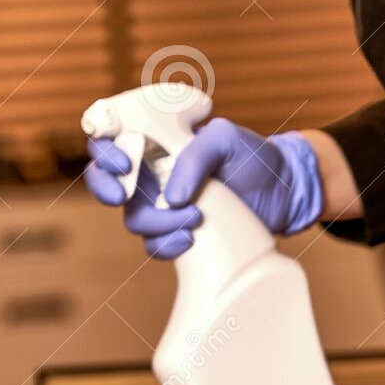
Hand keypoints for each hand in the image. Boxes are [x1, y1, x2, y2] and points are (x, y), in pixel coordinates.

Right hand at [83, 119, 323, 259]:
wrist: (281, 192)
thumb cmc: (252, 156)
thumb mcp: (226, 139)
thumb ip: (195, 156)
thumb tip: (172, 197)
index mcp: (155, 141)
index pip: (109, 139)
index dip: (103, 150)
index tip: (124, 162)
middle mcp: (152, 173)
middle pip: (105, 181)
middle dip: (106, 188)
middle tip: (126, 196)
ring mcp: (162, 206)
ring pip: (133, 219)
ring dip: (157, 221)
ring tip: (196, 216)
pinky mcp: (176, 233)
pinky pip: (155, 246)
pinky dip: (167, 246)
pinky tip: (191, 240)